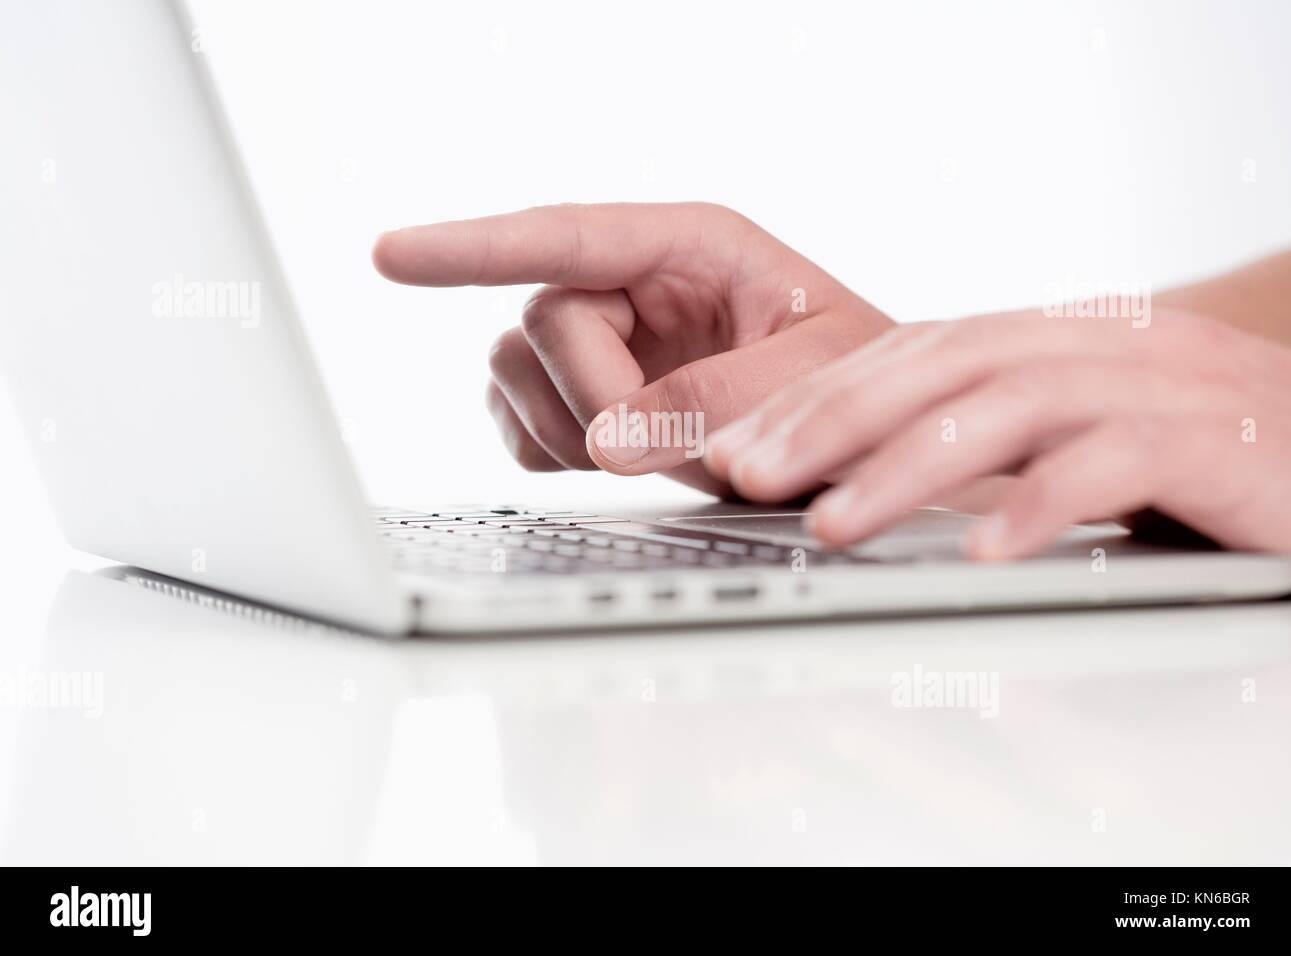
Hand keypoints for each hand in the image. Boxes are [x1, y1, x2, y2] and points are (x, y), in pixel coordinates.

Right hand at [372, 203, 892, 493]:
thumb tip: (612, 438)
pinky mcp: (588, 402)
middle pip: (542, 320)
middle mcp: (635, 286)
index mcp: (691, 247)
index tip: (391, 255)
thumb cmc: (862, 389)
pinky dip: (547, 451)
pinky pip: (516, 421)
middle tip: (662, 438)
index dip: (474, 246)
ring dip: (568, 427)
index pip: (565, 233)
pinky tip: (605, 458)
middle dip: (594, 394)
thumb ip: (718, 398)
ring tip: (649, 449)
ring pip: (513, 372)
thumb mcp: (812, 379)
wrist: (864, 445)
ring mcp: (606, 345)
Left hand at [704, 309, 1290, 557]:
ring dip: (910, 466)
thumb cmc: (1212, 460)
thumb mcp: (1085, 438)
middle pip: (945, 363)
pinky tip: (985, 552)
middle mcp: (1105, 343)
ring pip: (1014, 406)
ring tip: (836, 525)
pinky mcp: (1228, 440)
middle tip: (750, 476)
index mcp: (1060, 337)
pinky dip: (1045, 502)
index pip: (918, 351)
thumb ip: (994, 444)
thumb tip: (865, 484)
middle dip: (834, 421)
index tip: (743, 445)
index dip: (822, 395)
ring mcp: (1167, 384)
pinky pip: (1120, 461)